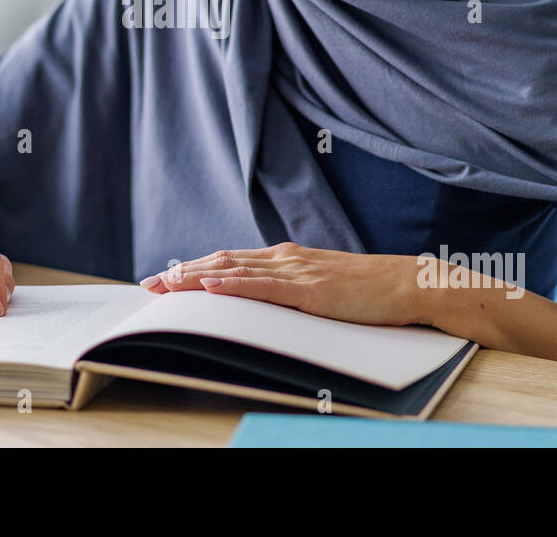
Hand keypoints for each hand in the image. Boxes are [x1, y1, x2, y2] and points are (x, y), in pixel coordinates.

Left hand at [138, 242, 422, 326]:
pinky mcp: (310, 290)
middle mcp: (285, 258)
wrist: (406, 284)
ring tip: (167, 285)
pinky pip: (264, 287)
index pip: (230, 260)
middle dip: (184, 273)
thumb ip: (291, 288)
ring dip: (197, 278)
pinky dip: (233, 285)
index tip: (165, 277)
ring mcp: (297, 272)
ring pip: (236, 272)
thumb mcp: (320, 286)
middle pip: (223, 262)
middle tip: (149, 285)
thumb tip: (262, 299)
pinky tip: (211, 286)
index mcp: (287, 258)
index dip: (195, 267)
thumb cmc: (368, 290)